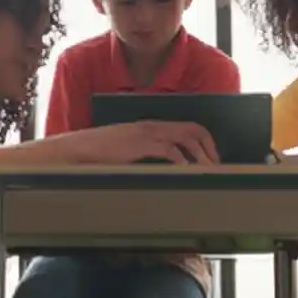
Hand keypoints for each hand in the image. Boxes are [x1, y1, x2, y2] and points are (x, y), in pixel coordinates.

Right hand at [60, 120, 218, 164]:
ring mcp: (148, 134)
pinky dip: (182, 161)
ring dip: (201, 156)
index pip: (189, 126)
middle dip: (210, 148)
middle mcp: (154, 125)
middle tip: (217, 166)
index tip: (211, 158)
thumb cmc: (101, 151)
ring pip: (187, 139)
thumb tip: (165, 165)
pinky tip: (187, 171)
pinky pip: (170, 151)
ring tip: (207, 171)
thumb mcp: (128, 147)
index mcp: (152, 125)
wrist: (81, 147)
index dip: (206, 141)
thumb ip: (146, 150)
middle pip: (194, 130)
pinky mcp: (141, 145)